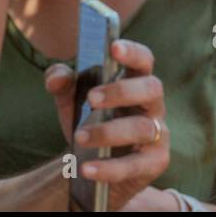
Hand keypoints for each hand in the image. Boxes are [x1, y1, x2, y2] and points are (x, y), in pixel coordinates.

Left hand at [44, 39, 170, 210]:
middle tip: (91, 98)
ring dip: (109, 132)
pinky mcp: (154, 163)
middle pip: (151, 88)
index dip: (132, 52)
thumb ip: (61, 83)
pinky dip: (109, 168)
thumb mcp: (70, 100)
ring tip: (79, 137)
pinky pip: (135, 165)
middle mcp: (153, 104)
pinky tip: (86, 169)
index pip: (143, 60)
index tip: (113, 47)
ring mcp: (158, 133)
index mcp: (136, 81)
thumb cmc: (89, 121)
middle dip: (122, 91)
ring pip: (143, 128)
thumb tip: (56, 78)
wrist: (91, 165)